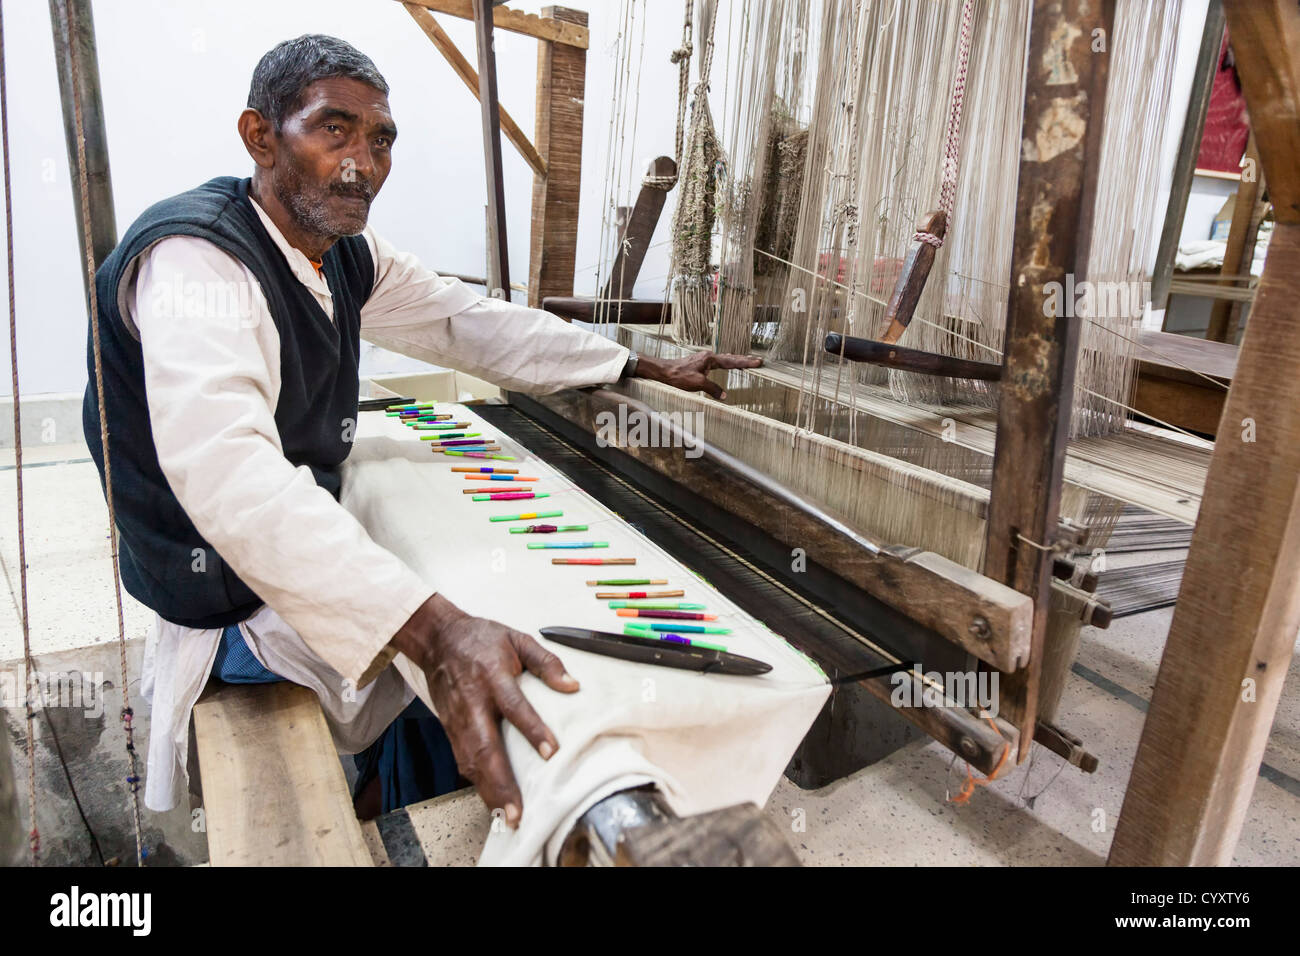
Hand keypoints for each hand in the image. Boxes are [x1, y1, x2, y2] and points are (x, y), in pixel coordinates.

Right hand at [389, 594, 578, 827]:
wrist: (438, 638)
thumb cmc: (481, 639)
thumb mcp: (518, 638)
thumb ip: (547, 662)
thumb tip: (572, 685)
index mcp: (493, 676)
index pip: (515, 706)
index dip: (532, 730)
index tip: (551, 752)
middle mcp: (473, 702)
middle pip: (485, 747)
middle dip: (501, 782)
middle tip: (517, 811)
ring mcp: (458, 718)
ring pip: (470, 760)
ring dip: (487, 790)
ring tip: (506, 817)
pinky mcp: (449, 728)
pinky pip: (462, 760)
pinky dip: (476, 783)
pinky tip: (490, 801)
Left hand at [633, 351, 762, 399]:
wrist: (664, 372)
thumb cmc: (679, 376)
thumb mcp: (698, 384)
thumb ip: (713, 389)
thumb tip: (724, 396)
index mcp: (710, 359)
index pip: (732, 361)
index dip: (745, 362)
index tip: (758, 362)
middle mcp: (708, 357)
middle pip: (730, 358)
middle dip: (743, 360)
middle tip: (756, 360)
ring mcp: (704, 359)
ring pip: (724, 359)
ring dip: (735, 361)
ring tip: (745, 361)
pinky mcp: (700, 363)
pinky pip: (717, 362)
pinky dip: (726, 363)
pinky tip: (726, 365)